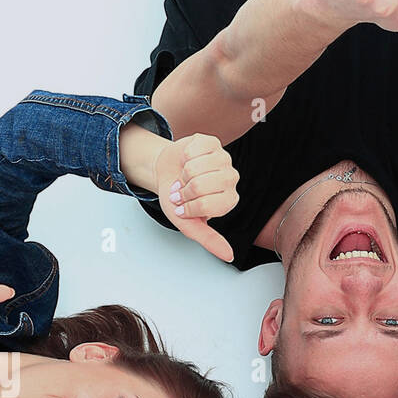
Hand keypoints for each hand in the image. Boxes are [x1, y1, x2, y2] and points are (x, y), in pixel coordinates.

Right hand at [156, 133, 238, 261]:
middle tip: (183, 190)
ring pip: (195, 167)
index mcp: (228, 201)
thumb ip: (209, 240)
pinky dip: (183, 156)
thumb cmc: (178, 200)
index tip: (184, 207)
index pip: (206, 205)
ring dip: (183, 173)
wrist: (166, 173)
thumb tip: (229, 256)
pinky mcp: (213, 142)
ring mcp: (224, 158)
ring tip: (185, 176)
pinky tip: (187, 160)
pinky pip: (192, 150)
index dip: (187, 206)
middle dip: (183, 189)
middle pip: (199, 185)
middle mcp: (231, 179)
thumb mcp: (189, 224)